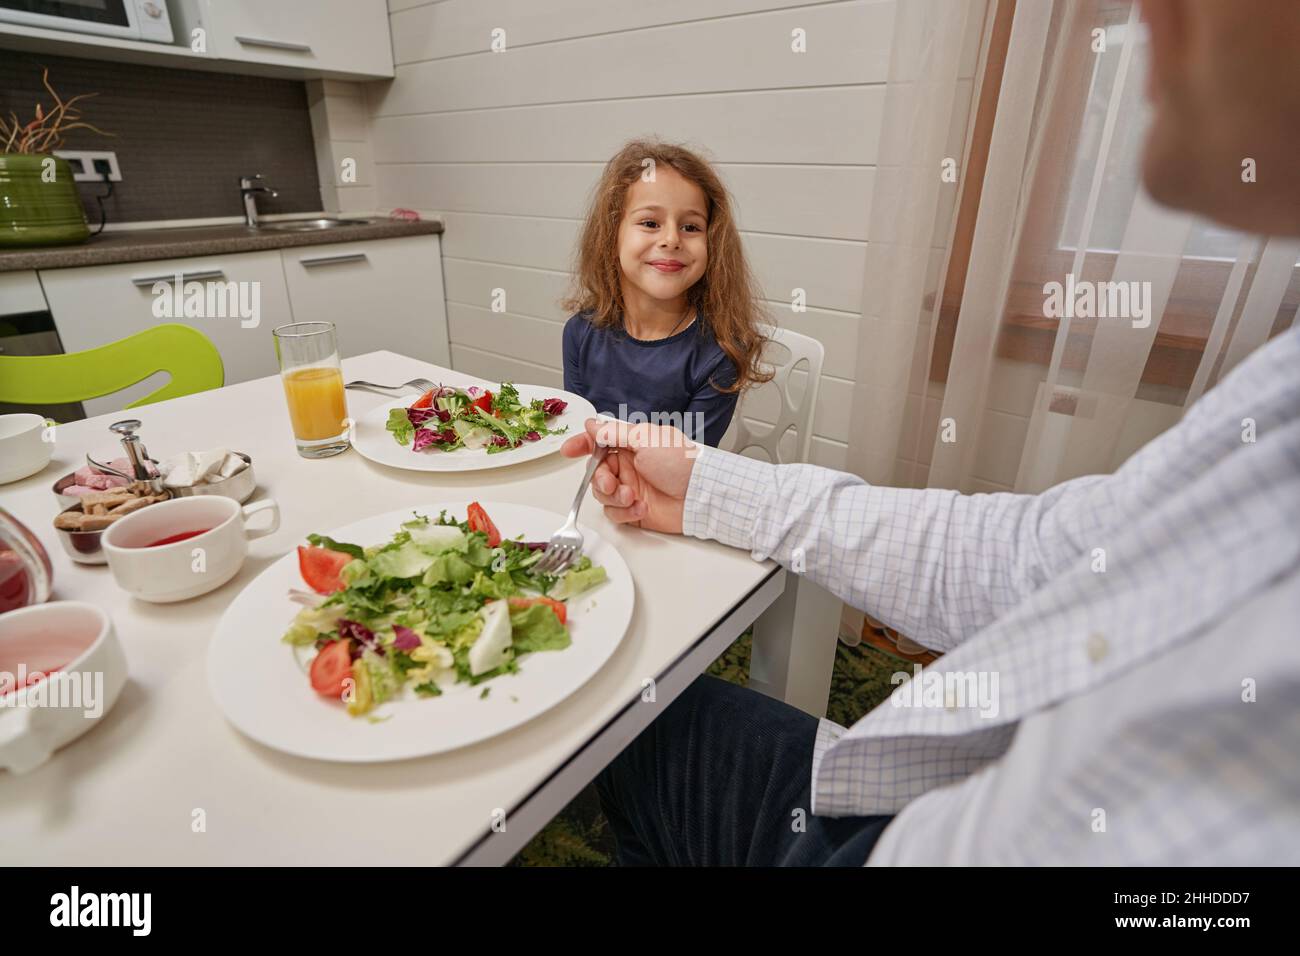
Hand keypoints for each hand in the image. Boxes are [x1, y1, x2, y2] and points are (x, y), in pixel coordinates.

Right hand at [560, 418, 698, 533]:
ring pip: (602, 494)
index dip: (581, 445)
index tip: (567, 451)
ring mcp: (631, 489)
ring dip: (613, 496)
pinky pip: (615, 513)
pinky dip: (625, 512)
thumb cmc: (680, 463)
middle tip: (611, 482)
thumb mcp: (645, 439)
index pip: (599, 442)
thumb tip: (591, 424)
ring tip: (632, 496)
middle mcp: (628, 466)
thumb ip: (614, 433)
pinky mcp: (635, 512)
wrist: (700, 495)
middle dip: (599, 478)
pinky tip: (641, 509)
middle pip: (595, 471)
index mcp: (631, 445)